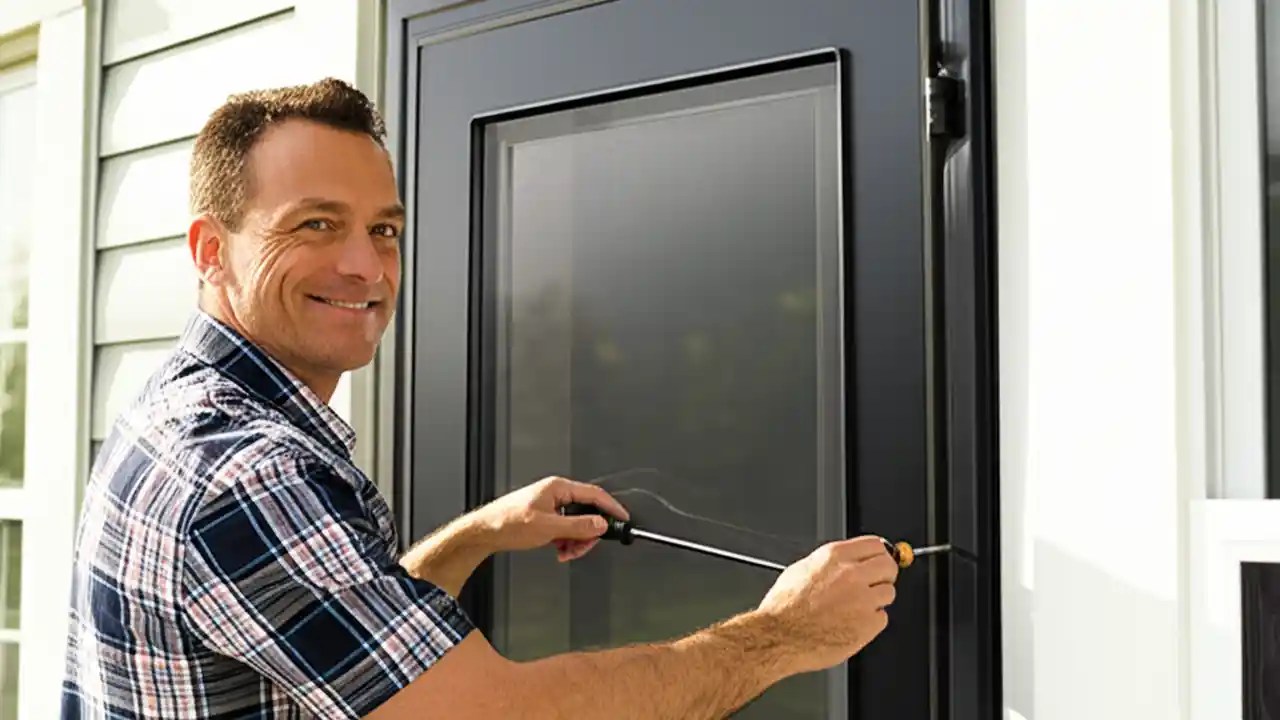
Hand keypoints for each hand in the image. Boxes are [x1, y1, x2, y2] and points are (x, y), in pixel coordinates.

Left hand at [473, 476, 630, 561]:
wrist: (485, 531)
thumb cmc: (508, 523)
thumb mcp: (548, 527)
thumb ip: (577, 526)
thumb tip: (600, 524)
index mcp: (558, 488)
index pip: (594, 495)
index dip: (611, 507)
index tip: (623, 519)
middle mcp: (556, 494)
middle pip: (587, 512)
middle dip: (587, 534)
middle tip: (582, 547)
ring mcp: (551, 506)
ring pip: (576, 524)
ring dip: (575, 541)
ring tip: (565, 552)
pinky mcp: (546, 518)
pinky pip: (566, 529)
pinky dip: (566, 542)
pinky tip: (559, 550)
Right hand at [756, 536, 898, 674]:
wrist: (779, 637)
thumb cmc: (784, 608)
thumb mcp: (802, 569)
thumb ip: (830, 563)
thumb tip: (847, 561)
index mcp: (835, 557)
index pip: (876, 545)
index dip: (879, 554)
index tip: (879, 560)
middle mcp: (852, 575)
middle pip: (889, 566)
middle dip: (885, 574)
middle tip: (876, 583)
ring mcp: (862, 600)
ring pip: (889, 593)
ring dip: (877, 600)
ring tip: (856, 608)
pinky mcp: (868, 625)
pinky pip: (882, 618)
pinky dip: (871, 622)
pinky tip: (852, 623)